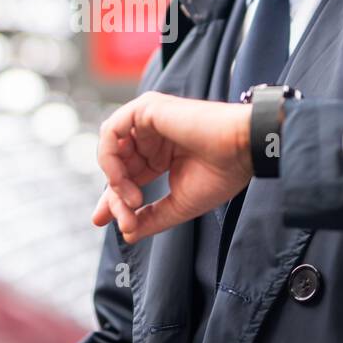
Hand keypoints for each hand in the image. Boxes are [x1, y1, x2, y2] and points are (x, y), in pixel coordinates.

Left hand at [91, 91, 252, 243]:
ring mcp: (148, 119)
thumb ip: (151, 218)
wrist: (241, 151)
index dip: (112, 196)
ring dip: (114, 179)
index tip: (100, 221)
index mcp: (160, 153)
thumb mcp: (178, 204)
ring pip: (110, 149)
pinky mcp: (146, 108)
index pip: (126, 173)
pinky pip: (111, 132)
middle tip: (127, 219)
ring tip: (133, 201)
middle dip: (115, 195)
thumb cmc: (221, 174)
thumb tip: (127, 234)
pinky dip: (110, 159)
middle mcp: (151, 134)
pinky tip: (123, 180)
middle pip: (117, 164)